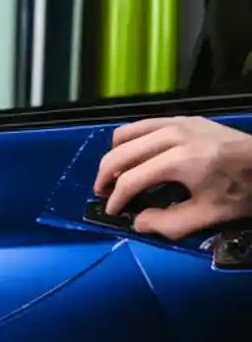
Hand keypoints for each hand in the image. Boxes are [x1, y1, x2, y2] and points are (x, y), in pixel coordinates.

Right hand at [94, 116, 251, 239]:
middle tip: (104, 194)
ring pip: (125, 134)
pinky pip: (142, 125)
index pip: (131, 179)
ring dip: (115, 156)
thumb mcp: (209, 215)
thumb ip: (167, 223)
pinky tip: (135, 157)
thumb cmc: (243, 191)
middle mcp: (173, 135)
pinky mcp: (183, 118)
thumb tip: (137, 221)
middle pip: (120, 153)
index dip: (115, 198)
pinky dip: (131, 141)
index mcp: (181, 161)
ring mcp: (177, 122)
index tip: (111, 212)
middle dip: (105, 177)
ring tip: (116, 174)